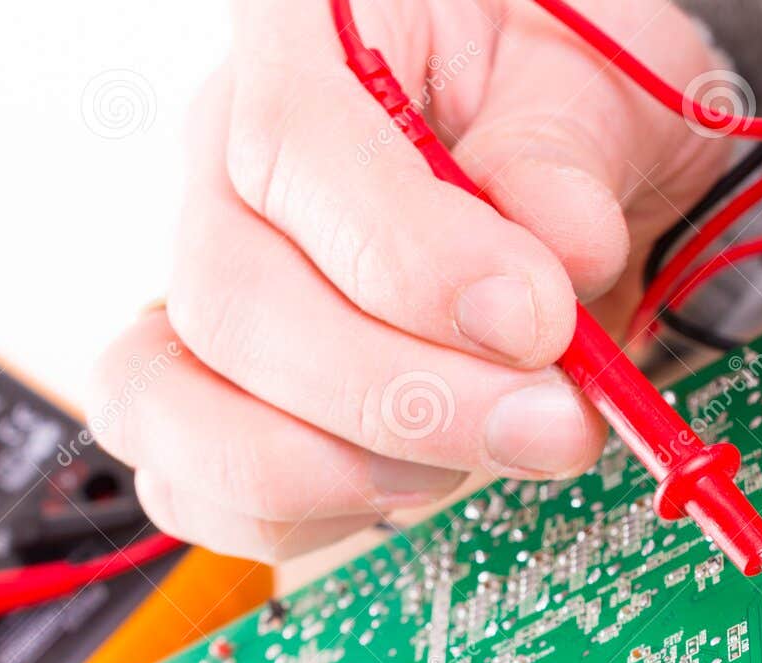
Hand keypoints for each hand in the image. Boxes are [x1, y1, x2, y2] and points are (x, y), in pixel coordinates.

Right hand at [90, 0, 726, 561]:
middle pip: (231, 299)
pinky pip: (183, 485)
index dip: (404, 258)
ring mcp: (196, 284)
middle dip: (397, 397)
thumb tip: (555, 253)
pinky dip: (296, 516)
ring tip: (469, 460)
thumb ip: (566, 152)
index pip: (292, 146)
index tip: (532, 325)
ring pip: (166, 406)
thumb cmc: (556, 108)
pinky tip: (403, 485)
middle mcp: (221, 162)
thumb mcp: (595, 84)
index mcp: (304, 43)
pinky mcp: (202, 392)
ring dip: (330, 470)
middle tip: (547, 425)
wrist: (546, 175)